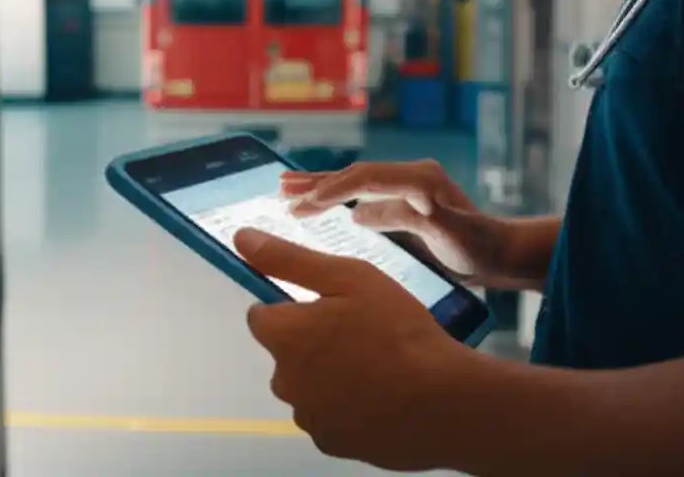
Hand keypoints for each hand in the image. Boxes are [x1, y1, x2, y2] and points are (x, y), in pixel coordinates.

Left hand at [235, 228, 479, 471]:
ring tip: (377, 370)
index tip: (330, 308)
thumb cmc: (397, 331)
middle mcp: (284, 380)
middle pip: (286, 354)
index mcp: (284, 336)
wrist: (443, 403)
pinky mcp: (331, 445)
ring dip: (328, 378)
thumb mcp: (349, 278)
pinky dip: (346, 409)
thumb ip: (289, 259)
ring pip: (308, 388)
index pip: (261, 316)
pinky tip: (380, 400)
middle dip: (312, 345)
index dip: (293, 309)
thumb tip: (240, 237)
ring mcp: (307, 418)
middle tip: (362, 336)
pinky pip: (328, 418)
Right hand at [282, 161, 508, 285]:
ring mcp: (405, 186)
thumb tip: (373, 210)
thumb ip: (421, 219)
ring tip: (285, 188)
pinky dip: (338, 198)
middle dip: (317, 184)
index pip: (366, 178)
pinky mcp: (402, 201)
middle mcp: (410, 176)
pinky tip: (318, 202)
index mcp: (420, 179)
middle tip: (281, 194)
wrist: (499, 252)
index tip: (304, 206)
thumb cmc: (479, 248)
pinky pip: (363, 194)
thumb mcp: (455, 237)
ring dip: (321, 186)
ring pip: (355, 182)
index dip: (334, 190)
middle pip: (355, 175)